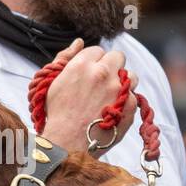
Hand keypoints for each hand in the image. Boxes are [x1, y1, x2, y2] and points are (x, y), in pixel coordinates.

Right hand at [40, 38, 137, 156]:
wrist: (68, 144)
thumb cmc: (56, 114)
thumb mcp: (52, 82)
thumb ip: (65, 58)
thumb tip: (79, 42)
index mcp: (81, 65)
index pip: (97, 50)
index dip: (94, 62)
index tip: (90, 74)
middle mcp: (102, 73)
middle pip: (118, 57)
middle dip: (111, 67)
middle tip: (103, 83)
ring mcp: (118, 89)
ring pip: (130, 75)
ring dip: (122, 83)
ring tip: (109, 98)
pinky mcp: (130, 105)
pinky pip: (133, 95)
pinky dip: (125, 102)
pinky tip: (112, 111)